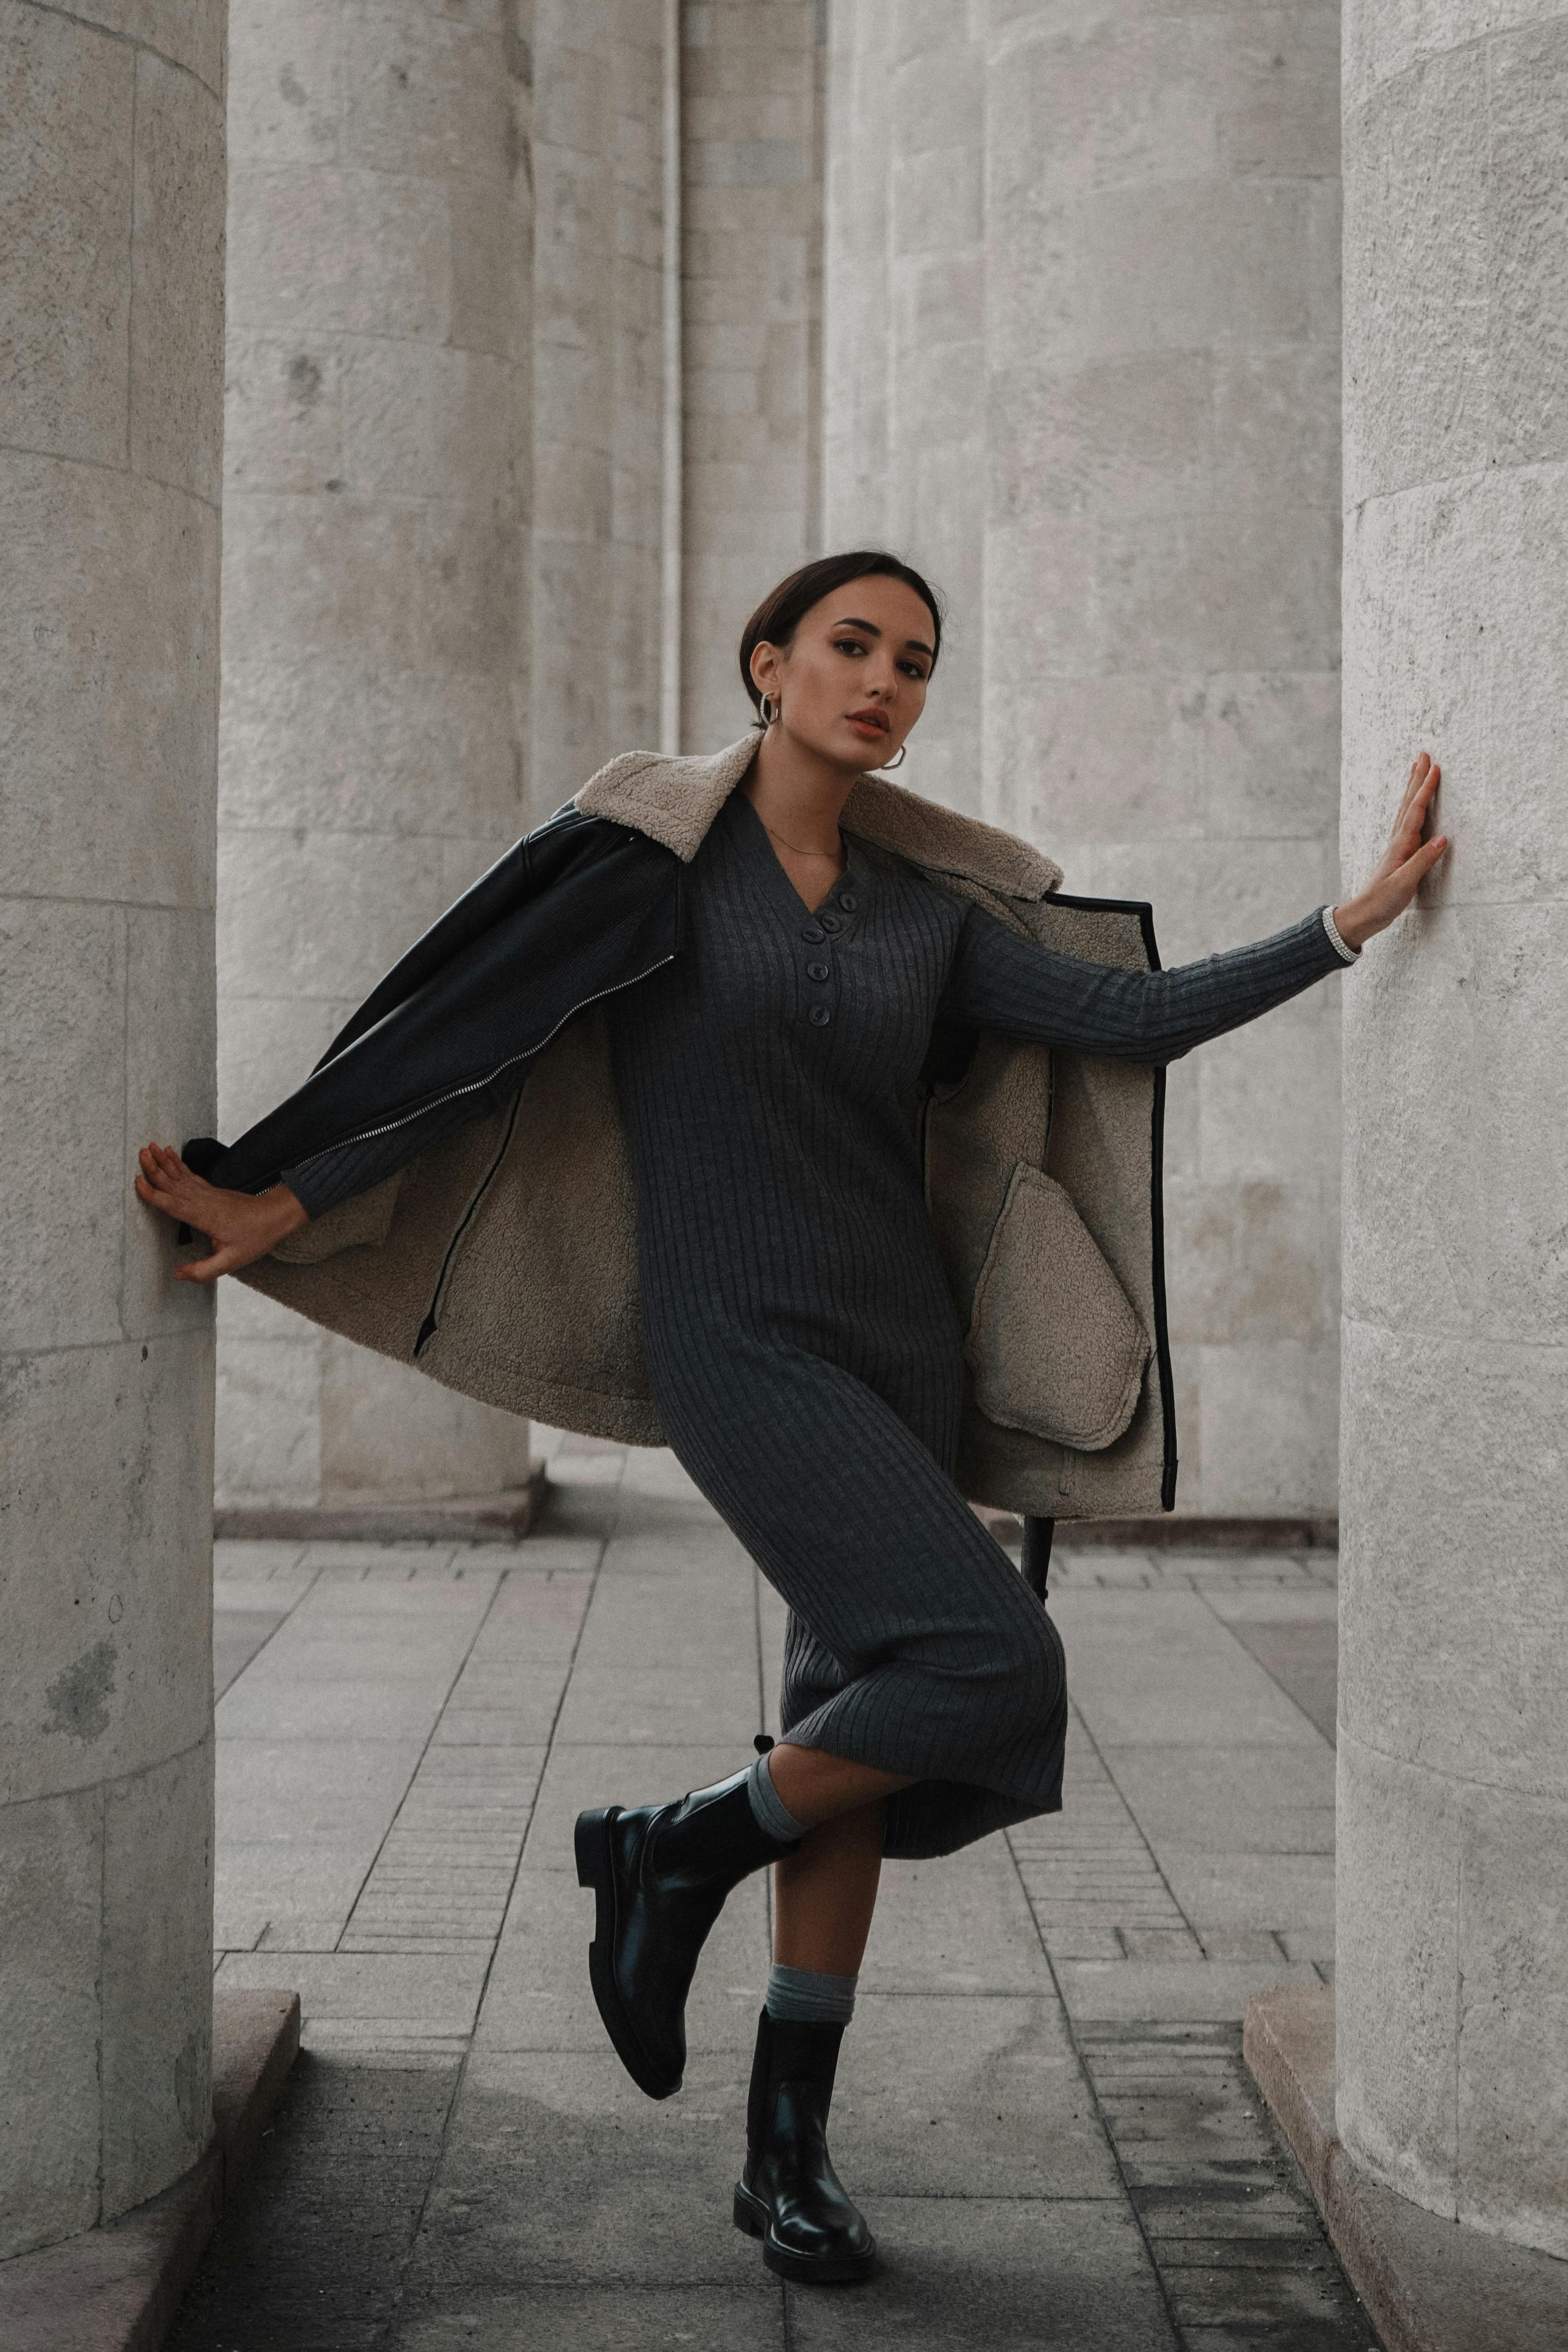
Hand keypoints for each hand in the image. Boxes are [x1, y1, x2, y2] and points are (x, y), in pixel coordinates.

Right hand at [134, 1143, 307, 1282]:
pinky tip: (171, 1154)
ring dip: (164, 1161)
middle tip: (139, 1154)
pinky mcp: (213, 1190)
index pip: (174, 1204)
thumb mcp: (232, 1261)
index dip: (154, 1194)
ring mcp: (209, 1193)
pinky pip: (191, 1175)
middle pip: (174, 1184)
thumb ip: (204, 1270)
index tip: (138, 1181)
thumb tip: (177, 1274)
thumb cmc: (256, 1237)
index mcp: (205, 1217)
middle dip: (155, 1169)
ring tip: (150, 1147)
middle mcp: (204, 1201)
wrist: (277, 1215)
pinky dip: (179, 1164)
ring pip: (181, 1176)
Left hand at [1332, 752, 1448, 950]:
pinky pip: (1407, 823)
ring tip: (1417, 769)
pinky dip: (1412, 808)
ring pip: (1406, 810)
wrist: (1364, 915)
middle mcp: (1397, 841)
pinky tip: (1414, 806)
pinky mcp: (1398, 854)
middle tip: (1424, 754)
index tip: (1435, 768)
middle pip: (1408, 803)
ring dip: (1413, 789)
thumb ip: (1423, 861)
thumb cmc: (1383, 902)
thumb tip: (1442, 838)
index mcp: (1401, 845)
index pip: (1415, 812)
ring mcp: (1397, 846)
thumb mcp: (1404, 884)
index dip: (1425, 790)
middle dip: (1417, 779)